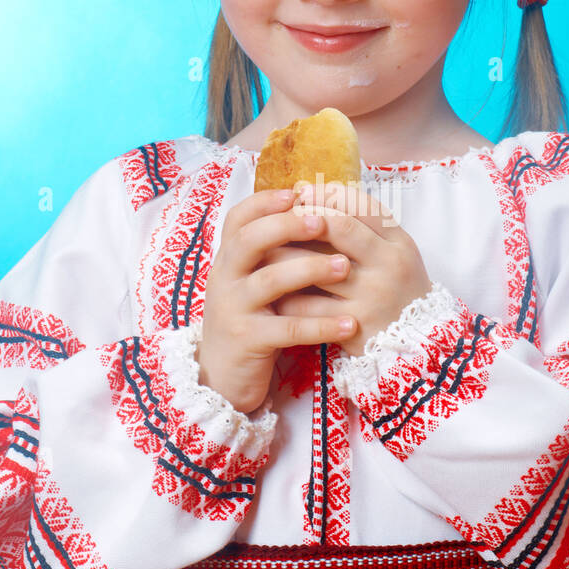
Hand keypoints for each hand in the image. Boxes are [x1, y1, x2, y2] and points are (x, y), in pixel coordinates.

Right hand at [196, 188, 358, 414]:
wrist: (220, 375)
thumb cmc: (250, 319)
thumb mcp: (252, 282)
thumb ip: (270, 254)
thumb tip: (314, 212)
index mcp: (228, 259)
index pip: (238, 219)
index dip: (264, 202)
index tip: (296, 192)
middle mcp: (224, 278)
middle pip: (251, 241)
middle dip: (288, 227)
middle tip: (324, 221)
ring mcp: (233, 309)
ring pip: (270, 281)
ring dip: (310, 269)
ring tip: (345, 266)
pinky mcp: (247, 340)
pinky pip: (288, 328)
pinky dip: (320, 324)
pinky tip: (349, 323)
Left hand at [270, 180, 434, 356]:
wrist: (418, 342)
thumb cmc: (399, 289)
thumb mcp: (395, 252)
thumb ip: (365, 227)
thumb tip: (318, 197)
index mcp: (399, 243)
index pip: (362, 206)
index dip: (327, 194)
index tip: (301, 191)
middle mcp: (389, 266)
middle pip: (340, 228)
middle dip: (304, 217)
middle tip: (277, 216)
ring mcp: (371, 296)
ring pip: (317, 267)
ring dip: (286, 255)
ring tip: (264, 250)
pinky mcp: (353, 326)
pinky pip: (309, 306)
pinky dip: (286, 296)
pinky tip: (272, 290)